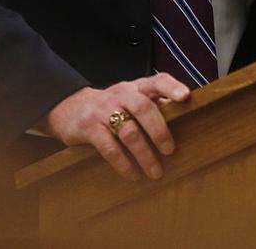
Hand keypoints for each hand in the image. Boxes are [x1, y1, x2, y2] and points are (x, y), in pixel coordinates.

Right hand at [36, 75, 189, 180]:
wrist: (69, 108)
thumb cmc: (112, 106)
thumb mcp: (131, 99)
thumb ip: (154, 105)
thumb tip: (186, 116)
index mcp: (136, 87)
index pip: (157, 81)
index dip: (171, 87)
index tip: (186, 97)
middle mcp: (121, 94)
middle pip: (143, 108)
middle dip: (159, 130)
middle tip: (170, 151)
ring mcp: (103, 110)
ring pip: (128, 132)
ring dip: (144, 154)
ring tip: (156, 172)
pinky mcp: (88, 127)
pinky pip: (109, 147)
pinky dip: (123, 163)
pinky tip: (133, 175)